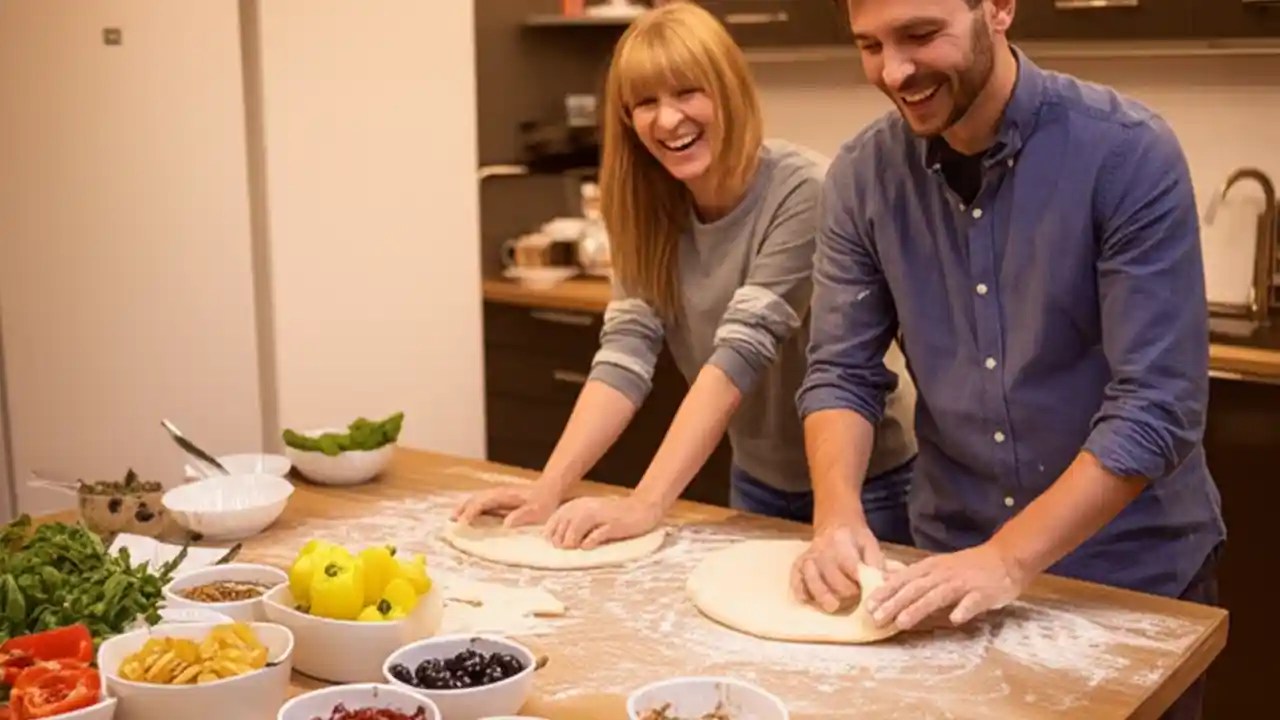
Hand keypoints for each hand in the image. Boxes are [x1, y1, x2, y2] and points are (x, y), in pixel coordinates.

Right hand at [451, 483, 562, 527]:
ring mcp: (497, 496)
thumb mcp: (537, 510)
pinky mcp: (498, 500)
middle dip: (462, 509)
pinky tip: (466, 518)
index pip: (482, 503)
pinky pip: (481, 504)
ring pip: (476, 500)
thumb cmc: (543, 502)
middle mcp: (497, 493)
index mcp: (504, 495)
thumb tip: (505, 523)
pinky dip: (471, 509)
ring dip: (464, 508)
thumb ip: (523, 516)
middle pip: (474, 499)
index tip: (463, 523)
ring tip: (453, 519)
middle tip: (450, 521)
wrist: (548, 490)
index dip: (471, 512)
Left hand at [544, 495, 662, 549]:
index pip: (554, 520)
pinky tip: (589, 546)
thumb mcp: (590, 515)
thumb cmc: (612, 516)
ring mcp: (599, 515)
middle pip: (563, 526)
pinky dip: (589, 543)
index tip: (556, 546)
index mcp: (578, 504)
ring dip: (572, 542)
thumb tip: (555, 542)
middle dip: (561, 541)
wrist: (641, 509)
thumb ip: (573, 524)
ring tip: (576, 549)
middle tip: (567, 550)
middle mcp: (586, 507)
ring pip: (575, 530)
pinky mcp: (612, 525)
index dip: (552, 535)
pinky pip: (595, 536)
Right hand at [790, 520, 885, 612]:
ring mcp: (807, 559)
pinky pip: (797, 584)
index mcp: (841, 541)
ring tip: (836, 604)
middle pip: (834, 581)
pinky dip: (804, 595)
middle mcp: (821, 550)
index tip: (867, 589)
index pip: (850, 566)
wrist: (835, 525)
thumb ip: (876, 565)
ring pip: (814, 585)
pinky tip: (813, 601)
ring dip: (827, 598)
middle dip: (848, 593)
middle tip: (856, 595)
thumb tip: (881, 584)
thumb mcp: (871, 545)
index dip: (860, 582)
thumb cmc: (856, 540)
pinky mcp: (797, 568)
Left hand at [864, 542, 1028, 629]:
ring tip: (902, 622)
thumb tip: (891, 587)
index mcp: (931, 567)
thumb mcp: (940, 567)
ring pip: (937, 596)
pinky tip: (956, 619)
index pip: (904, 579)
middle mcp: (943, 574)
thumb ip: (919, 577)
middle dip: (894, 603)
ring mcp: (963, 583)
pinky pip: (972, 602)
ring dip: (918, 608)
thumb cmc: (969, 566)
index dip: (886, 592)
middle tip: (876, 618)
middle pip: (915, 589)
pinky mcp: (983, 593)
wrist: (1005, 558)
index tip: (868, 605)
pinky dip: (964, 609)